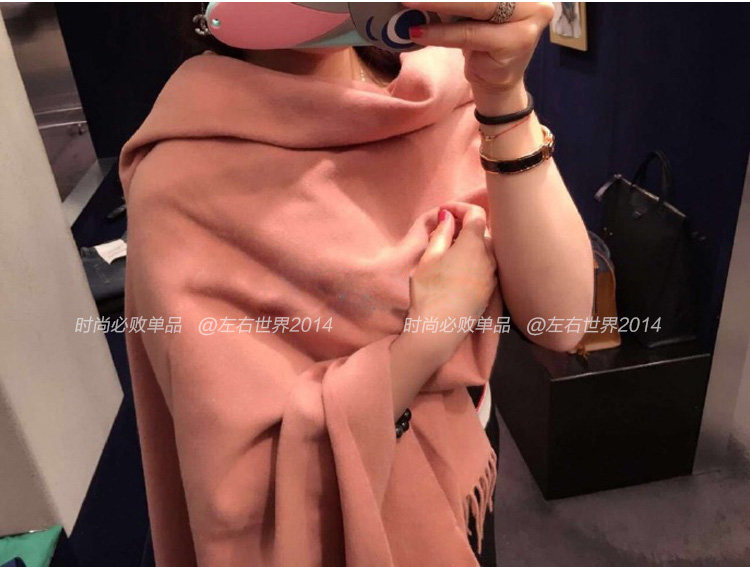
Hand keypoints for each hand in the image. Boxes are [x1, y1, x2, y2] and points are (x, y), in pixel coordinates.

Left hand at [402, 2, 553, 114]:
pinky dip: (440, 33)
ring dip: (437, 6)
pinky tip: (418, 32)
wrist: (498, 86)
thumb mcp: (475, 15)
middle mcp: (534, 2)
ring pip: (476, 8)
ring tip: (409, 4)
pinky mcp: (514, 45)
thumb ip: (462, 2)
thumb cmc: (484, 44)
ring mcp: (528, 23)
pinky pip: (468, 34)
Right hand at [407, 206, 496, 362]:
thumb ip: (441, 233)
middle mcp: (489, 257)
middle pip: (482, 231)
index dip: (459, 207)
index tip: (443, 211)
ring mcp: (492, 275)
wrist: (440, 329)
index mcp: (474, 244)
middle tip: (443, 230)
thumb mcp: (430, 258)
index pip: (475, 213)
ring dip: (470, 244)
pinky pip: (486, 266)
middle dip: (464, 225)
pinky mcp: (491, 291)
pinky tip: (458, 269)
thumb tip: (448, 217)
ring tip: (448, 250)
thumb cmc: (430, 290)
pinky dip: (475, 260)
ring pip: (485, 249)